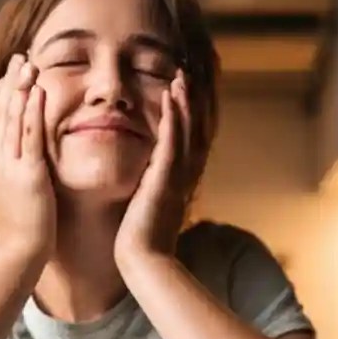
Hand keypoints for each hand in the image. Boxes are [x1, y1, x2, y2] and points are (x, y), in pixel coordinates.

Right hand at [0, 54, 55, 263]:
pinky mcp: (29, 175)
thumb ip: (18, 181)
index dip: (3, 98)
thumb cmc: (23, 235)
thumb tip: (21, 173)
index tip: (10, 76)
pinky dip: (31, 112)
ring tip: (27, 63)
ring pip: (12, 120)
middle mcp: (1, 163)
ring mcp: (13, 168)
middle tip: (18, 57)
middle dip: (9, 84)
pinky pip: (29, 137)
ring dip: (19, 89)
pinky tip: (37, 90)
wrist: (19, 256)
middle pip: (0, 115)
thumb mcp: (16, 200)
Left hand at [114, 69, 191, 264]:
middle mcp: (185, 176)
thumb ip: (153, 193)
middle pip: (197, 131)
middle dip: (195, 103)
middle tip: (190, 76)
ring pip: (187, 132)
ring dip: (184, 103)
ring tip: (180, 78)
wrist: (143, 261)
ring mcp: (177, 177)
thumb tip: (148, 185)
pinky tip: (170, 97)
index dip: (193, 116)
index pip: (192, 141)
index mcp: (181, 182)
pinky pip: (172, 142)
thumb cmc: (141, 242)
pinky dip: (173, 118)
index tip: (189, 94)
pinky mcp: (165, 180)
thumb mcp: (150, 210)